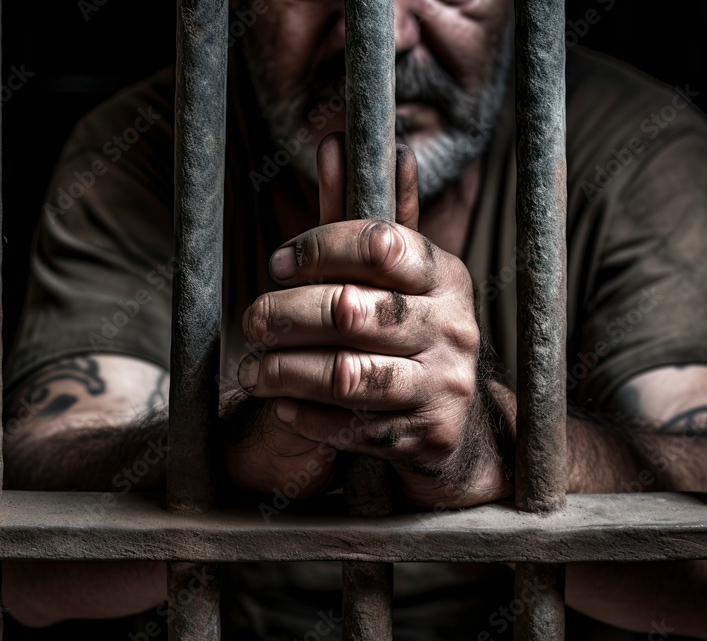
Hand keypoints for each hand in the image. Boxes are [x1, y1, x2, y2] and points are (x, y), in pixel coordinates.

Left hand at [232, 132, 510, 507]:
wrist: (456, 424)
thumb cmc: (408, 332)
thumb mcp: (396, 276)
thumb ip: (359, 219)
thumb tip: (331, 140)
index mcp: (445, 274)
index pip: (378, 242)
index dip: (318, 247)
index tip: (278, 263)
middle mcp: (454, 326)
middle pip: (349, 311)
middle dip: (285, 316)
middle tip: (251, 321)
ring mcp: (446, 384)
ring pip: (346, 375)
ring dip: (285, 371)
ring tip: (251, 369)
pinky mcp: (430, 435)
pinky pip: (353, 426)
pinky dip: (306, 415)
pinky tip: (281, 403)